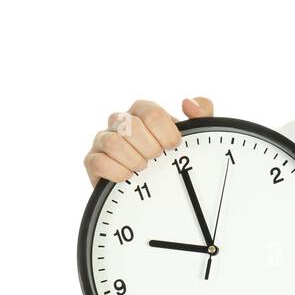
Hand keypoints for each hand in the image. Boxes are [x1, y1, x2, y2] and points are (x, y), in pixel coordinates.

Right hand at [82, 96, 212, 186]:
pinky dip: (117, 172)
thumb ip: (202, 115)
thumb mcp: (195, 137)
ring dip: (134, 160)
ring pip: (113, 143)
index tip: (174, 147)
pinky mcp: (92, 161)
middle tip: (158, 159)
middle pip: (130, 125)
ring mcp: (104, 140)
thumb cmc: (174, 159)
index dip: (166, 133)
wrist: (157, 192)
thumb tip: (188, 103)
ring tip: (144, 170)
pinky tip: (128, 178)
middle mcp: (120, 122)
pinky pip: (98, 162)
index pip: (151, 112)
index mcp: (143, 112)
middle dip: (150, 147)